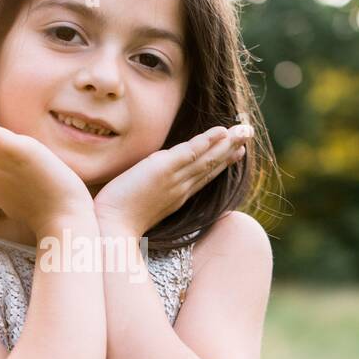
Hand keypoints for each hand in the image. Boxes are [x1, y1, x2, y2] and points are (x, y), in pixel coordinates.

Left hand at [93, 122, 250, 234]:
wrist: (110, 227)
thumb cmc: (117, 220)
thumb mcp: (138, 205)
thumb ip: (148, 194)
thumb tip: (148, 184)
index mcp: (176, 197)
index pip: (204, 176)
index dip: (221, 163)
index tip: (236, 153)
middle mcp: (180, 188)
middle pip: (211, 166)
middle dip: (231, 150)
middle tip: (249, 135)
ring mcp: (174, 179)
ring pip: (207, 158)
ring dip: (227, 143)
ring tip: (245, 131)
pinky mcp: (163, 170)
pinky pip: (190, 153)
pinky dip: (207, 142)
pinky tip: (221, 132)